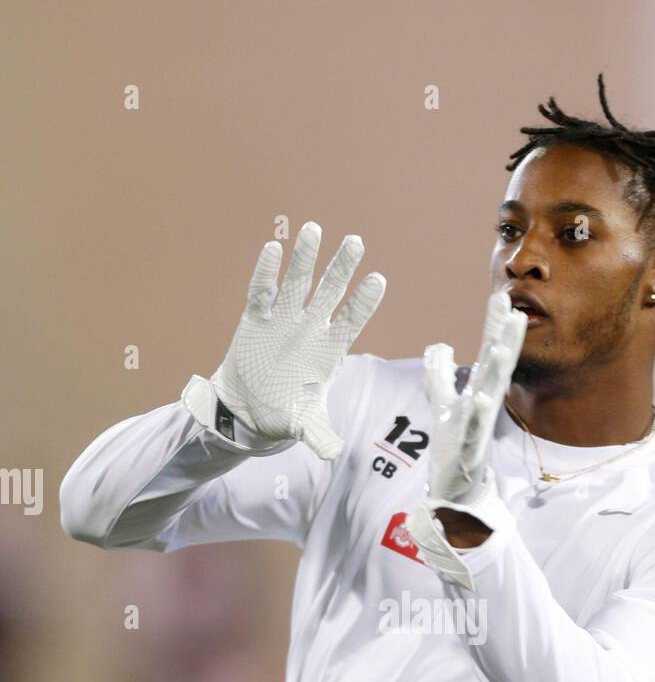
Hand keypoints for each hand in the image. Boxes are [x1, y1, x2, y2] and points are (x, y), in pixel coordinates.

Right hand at [183, 225, 385, 456]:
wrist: (249, 411)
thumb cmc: (285, 414)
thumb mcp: (305, 426)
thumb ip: (319, 434)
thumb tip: (331, 452)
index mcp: (329, 351)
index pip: (351, 321)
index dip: (363, 302)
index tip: (378, 279)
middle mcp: (310, 329)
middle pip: (329, 293)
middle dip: (341, 268)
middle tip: (356, 241)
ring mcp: (283, 320)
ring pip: (297, 283)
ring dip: (306, 258)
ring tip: (315, 229)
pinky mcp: (256, 319)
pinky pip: (261, 291)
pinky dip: (266, 272)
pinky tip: (273, 248)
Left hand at [405, 291, 526, 586]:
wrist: (458, 500)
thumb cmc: (453, 454)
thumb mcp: (443, 408)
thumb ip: (440, 376)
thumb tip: (438, 345)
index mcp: (475, 396)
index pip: (485, 356)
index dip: (492, 328)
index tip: (502, 296)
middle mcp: (479, 410)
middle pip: (493, 368)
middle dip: (503, 339)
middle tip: (516, 309)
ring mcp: (476, 431)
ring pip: (490, 395)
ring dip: (498, 370)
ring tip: (506, 346)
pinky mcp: (468, 454)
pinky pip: (473, 431)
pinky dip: (477, 414)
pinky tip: (480, 397)